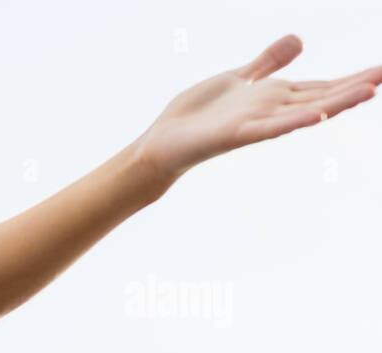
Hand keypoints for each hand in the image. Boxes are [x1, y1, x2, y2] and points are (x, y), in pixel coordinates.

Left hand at [134, 34, 381, 182]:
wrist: (163, 143)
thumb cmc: (197, 115)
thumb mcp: (238, 78)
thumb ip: (268, 62)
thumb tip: (300, 39)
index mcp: (274, 97)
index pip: (320, 86)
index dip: (350, 78)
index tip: (381, 71)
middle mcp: (271, 110)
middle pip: (321, 97)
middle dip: (354, 87)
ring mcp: (256, 123)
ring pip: (303, 112)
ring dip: (336, 103)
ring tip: (370, 92)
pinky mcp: (236, 134)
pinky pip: (269, 128)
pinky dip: (292, 122)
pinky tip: (316, 116)